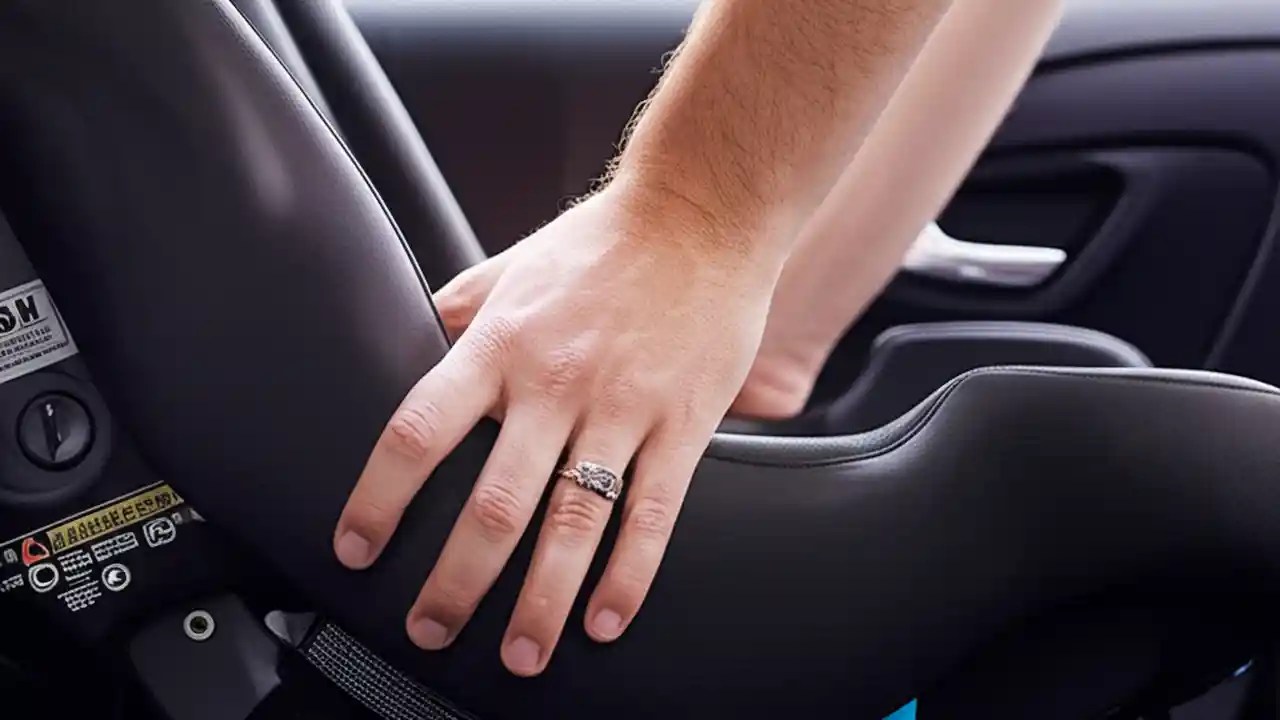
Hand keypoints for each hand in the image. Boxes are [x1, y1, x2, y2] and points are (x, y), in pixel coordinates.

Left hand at [334, 184, 776, 675]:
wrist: (703, 210)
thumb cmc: (605, 240)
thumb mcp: (514, 264)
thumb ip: (464, 312)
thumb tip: (418, 338)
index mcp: (500, 344)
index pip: (419, 432)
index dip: (379, 498)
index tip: (357, 547)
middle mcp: (554, 383)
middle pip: (493, 505)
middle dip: (456, 582)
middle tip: (431, 629)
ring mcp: (622, 408)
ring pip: (572, 525)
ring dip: (539, 603)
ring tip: (520, 655)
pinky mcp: (682, 424)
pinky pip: (652, 515)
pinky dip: (628, 576)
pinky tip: (604, 619)